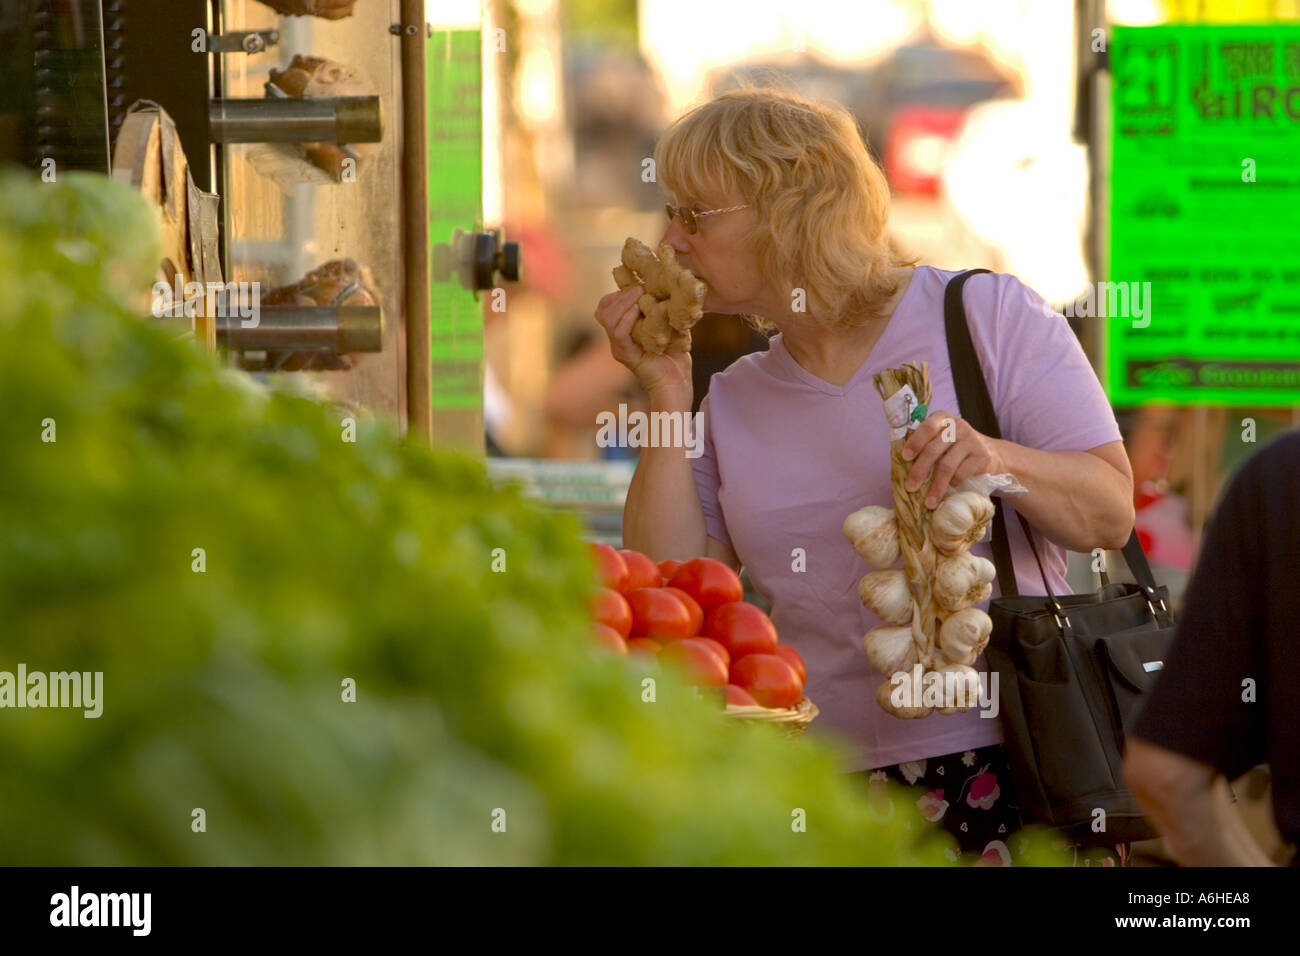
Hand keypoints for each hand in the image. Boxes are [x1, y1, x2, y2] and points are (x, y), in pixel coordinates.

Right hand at [594, 284, 691, 402]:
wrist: (677, 382)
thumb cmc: (676, 354)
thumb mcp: (667, 324)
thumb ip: (659, 308)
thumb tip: (664, 284)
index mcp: (623, 330)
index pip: (607, 305)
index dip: (619, 292)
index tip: (639, 285)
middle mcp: (616, 339)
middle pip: (602, 309)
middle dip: (621, 294)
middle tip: (640, 289)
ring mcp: (619, 347)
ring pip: (607, 318)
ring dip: (623, 302)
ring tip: (640, 295)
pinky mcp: (626, 355)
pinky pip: (618, 332)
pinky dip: (627, 317)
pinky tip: (639, 309)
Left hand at [900, 410, 1003, 507]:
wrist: (993, 454)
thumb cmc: (957, 448)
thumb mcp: (942, 439)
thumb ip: (925, 444)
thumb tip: (900, 463)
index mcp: (943, 419)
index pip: (927, 427)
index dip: (915, 442)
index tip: (905, 458)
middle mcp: (958, 426)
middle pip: (933, 450)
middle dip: (919, 470)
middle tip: (910, 487)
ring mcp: (971, 440)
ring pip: (947, 465)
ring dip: (936, 486)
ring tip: (929, 502)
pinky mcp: (982, 456)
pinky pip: (961, 473)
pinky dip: (952, 484)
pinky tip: (950, 489)